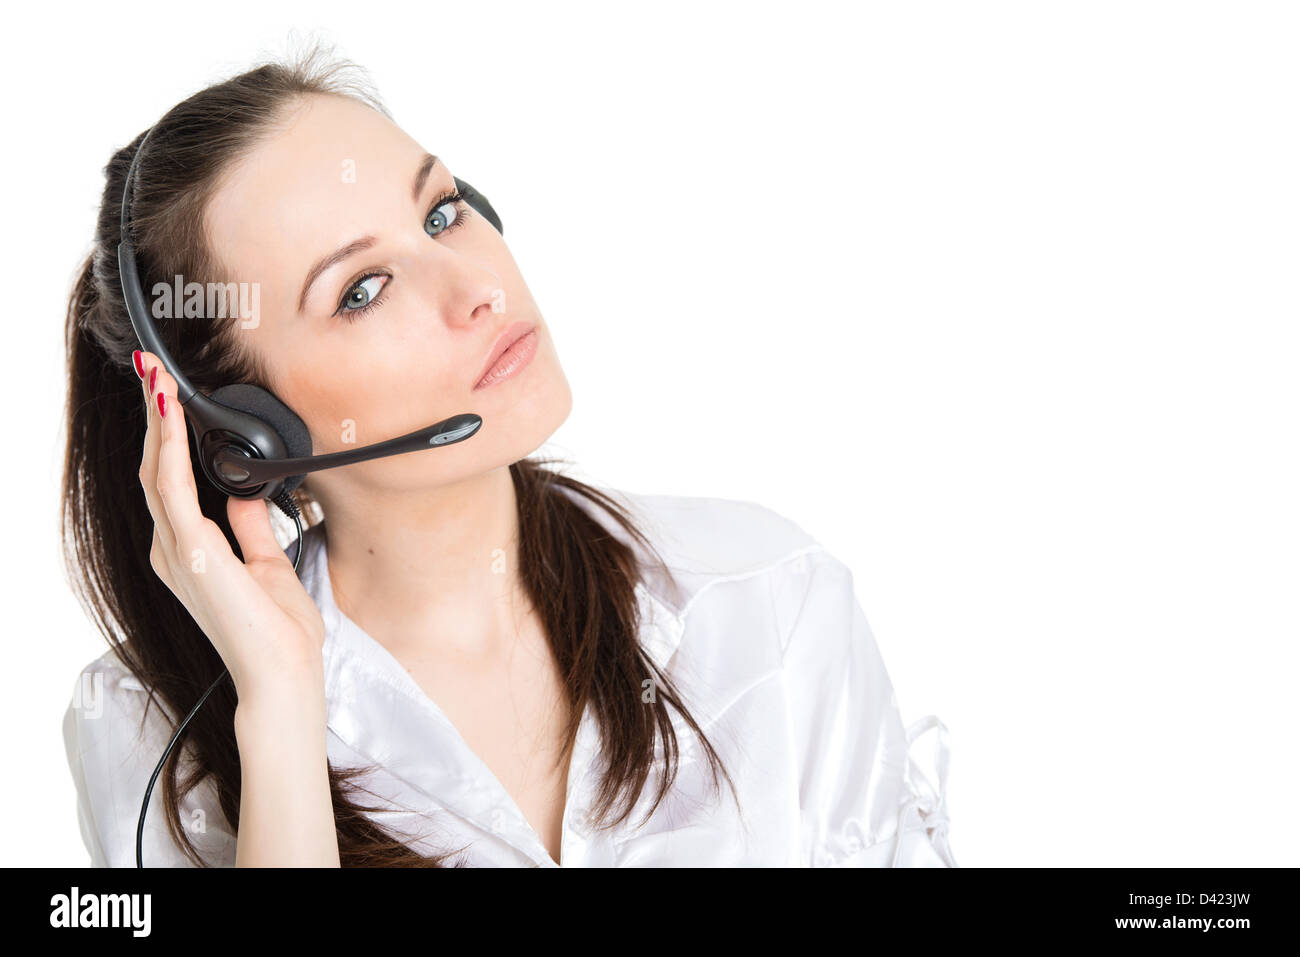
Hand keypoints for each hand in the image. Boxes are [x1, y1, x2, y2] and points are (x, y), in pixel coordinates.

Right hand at [134, 350, 325, 700]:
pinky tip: (170, 419)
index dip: (166, 439)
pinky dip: (169, 449)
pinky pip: (174, 490)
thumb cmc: (279, 633)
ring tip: (154, 381)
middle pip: (154, 470)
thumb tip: (245, 497)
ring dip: (155, 423)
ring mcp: (178, 553)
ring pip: (156, 472)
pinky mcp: (194, 554)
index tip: (168, 400)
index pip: (171, 484)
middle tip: (151, 374)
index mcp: (191, 553)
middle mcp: (174, 551)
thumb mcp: (269, 567)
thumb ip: (253, 530)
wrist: (283, 673)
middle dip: (153, 419)